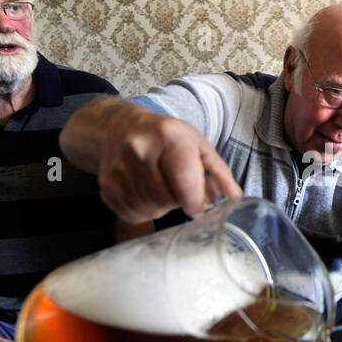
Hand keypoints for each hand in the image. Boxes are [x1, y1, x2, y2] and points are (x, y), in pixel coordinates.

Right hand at [94, 102, 241, 222]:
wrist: (117, 127)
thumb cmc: (164, 137)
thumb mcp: (197, 143)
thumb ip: (218, 172)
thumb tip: (235, 198)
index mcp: (168, 138)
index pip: (186, 187)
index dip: (196, 202)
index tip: (198, 203)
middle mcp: (140, 151)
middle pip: (169, 201)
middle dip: (178, 200)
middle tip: (176, 186)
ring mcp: (119, 169)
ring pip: (151, 209)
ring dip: (161, 206)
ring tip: (160, 185)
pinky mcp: (107, 187)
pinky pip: (132, 214)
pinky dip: (144, 209)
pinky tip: (144, 191)